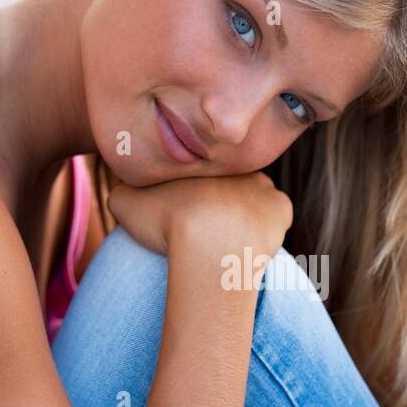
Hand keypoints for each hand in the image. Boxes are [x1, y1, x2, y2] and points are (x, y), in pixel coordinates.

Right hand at [107, 171, 291, 262]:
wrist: (206, 246)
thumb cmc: (164, 221)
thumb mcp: (125, 201)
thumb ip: (125, 191)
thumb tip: (124, 191)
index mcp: (200, 159)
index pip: (197, 175)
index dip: (190, 195)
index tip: (183, 215)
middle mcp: (234, 164)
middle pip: (228, 184)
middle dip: (219, 203)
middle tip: (204, 229)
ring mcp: (263, 185)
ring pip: (254, 199)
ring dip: (244, 217)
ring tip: (227, 243)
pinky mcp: (282, 210)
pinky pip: (276, 220)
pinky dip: (265, 233)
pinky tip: (247, 247)